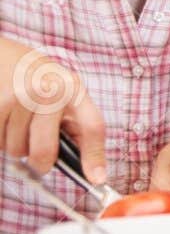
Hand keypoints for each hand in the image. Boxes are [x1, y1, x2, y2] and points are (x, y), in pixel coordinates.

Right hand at [0, 35, 106, 182]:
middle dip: (41, 162)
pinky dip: (0, 138)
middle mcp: (49, 92)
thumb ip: (74, 119)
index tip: (96, 179)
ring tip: (19, 122)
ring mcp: (20, 98)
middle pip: (45, 152)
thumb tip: (88, 163)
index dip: (94, 157)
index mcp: (73, 88)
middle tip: (39, 155)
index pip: (92, 127)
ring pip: (16, 150)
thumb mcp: (64, 88)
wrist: (2, 54)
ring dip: (16, 145)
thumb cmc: (36, 75)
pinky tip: (5, 119)